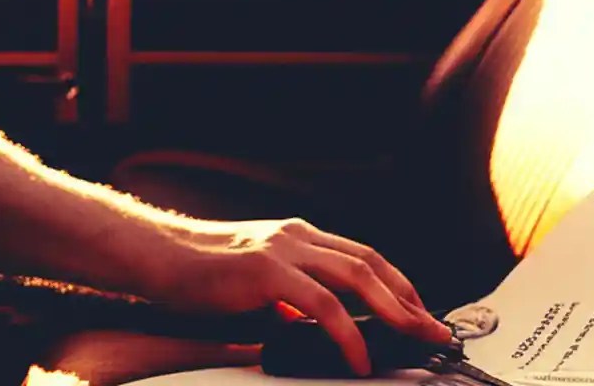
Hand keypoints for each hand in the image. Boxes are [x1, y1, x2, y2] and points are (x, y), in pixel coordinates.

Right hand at [151, 218, 452, 375]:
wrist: (158, 257)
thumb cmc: (200, 274)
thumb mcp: (256, 285)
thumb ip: (288, 300)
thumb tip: (312, 327)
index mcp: (298, 237)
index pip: (362, 257)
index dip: (397, 284)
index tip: (419, 312)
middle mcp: (298, 236)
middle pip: (370, 264)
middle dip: (409, 298)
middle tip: (435, 330)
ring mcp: (284, 249)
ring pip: (357, 277)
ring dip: (394, 310)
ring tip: (415, 338)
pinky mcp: (268, 270)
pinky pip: (322, 305)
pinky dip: (347, 333)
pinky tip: (357, 356)